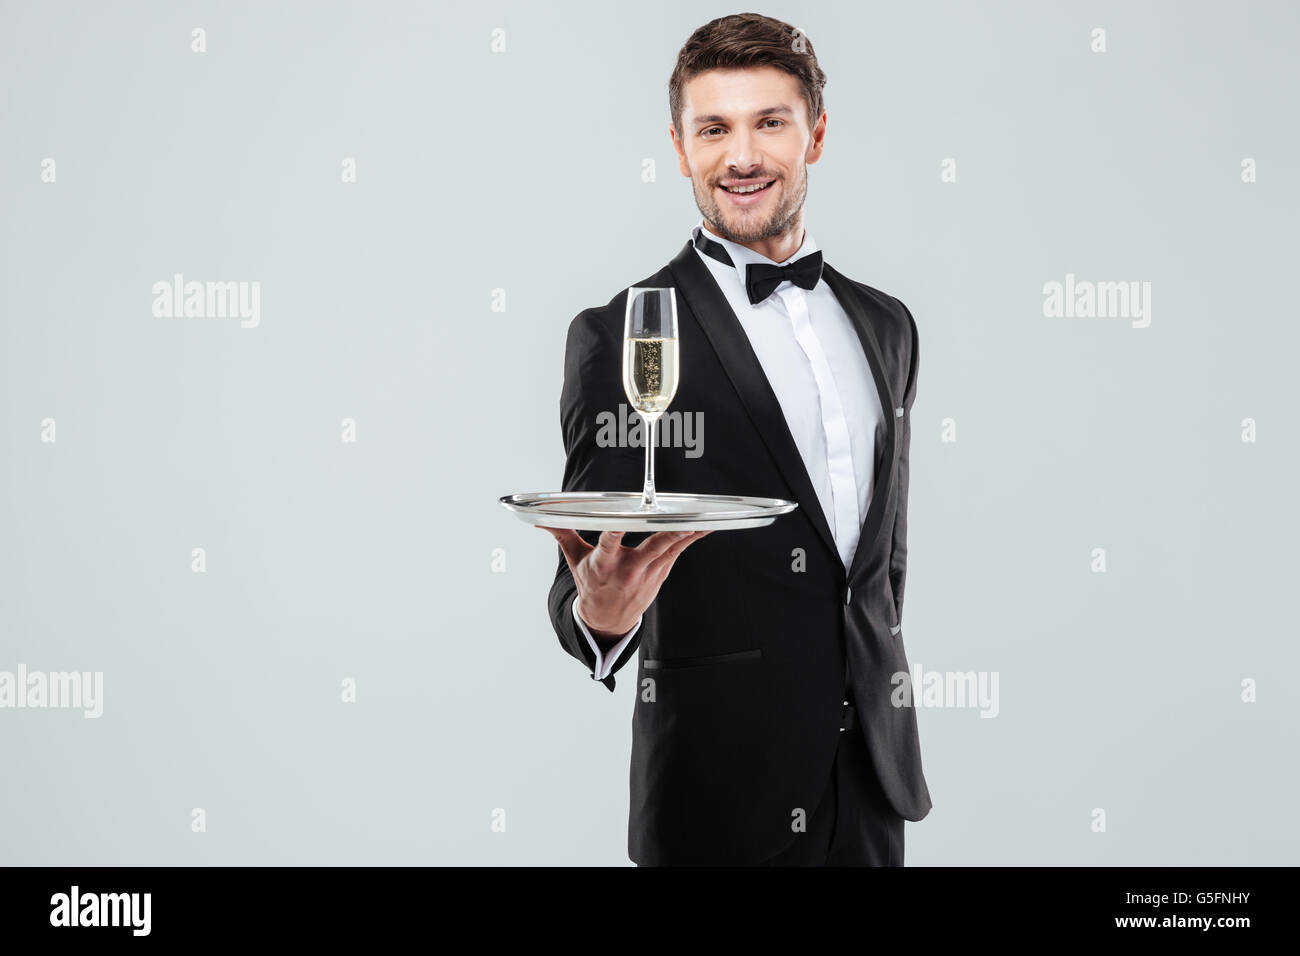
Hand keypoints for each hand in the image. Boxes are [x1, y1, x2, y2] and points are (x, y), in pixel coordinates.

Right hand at [538, 528, 711, 637]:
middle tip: (682, 523)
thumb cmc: (592, 585)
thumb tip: (540, 521)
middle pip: (650, 550)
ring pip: (669, 550)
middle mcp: (627, 570)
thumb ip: (563, 535)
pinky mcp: (660, 573)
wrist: (608, 619)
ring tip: (702, 519)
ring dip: (686, 534)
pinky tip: (705, 527)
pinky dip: (691, 539)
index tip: (618, 522)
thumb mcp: (575, 561)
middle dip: (666, 537)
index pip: (607, 544)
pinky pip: (678, 552)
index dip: (613, 533)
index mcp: (604, 564)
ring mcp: (647, 573)